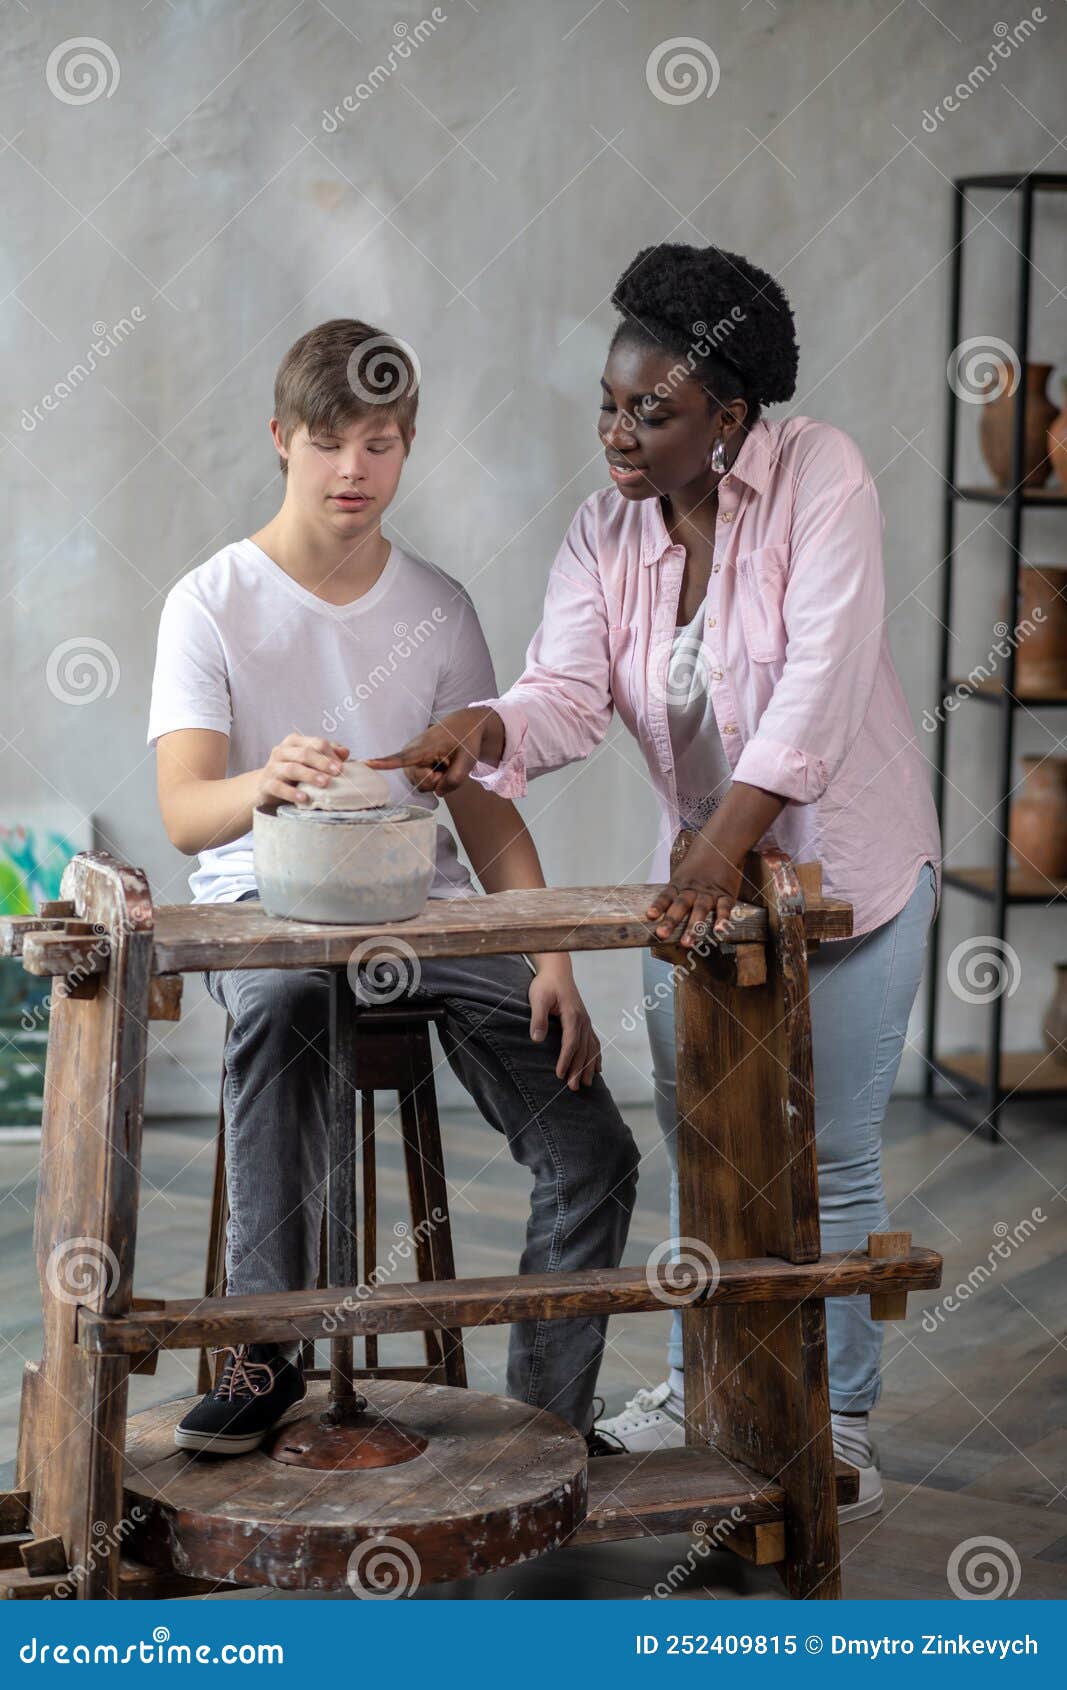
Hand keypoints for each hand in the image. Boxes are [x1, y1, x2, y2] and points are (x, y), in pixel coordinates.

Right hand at [254, 734, 348, 811]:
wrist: (266, 788)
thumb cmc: (294, 773)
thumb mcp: (310, 762)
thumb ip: (327, 755)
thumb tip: (345, 752)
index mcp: (294, 742)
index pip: (315, 743)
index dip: (330, 753)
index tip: (342, 766)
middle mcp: (281, 751)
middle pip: (304, 753)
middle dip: (322, 763)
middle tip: (337, 772)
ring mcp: (272, 767)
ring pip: (292, 769)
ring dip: (310, 775)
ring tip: (324, 783)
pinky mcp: (266, 784)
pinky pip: (278, 787)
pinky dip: (292, 793)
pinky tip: (304, 798)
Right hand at [365, 706, 501, 795]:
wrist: (462, 726)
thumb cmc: (466, 741)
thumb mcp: (469, 760)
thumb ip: (455, 780)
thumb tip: (438, 792)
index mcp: (425, 747)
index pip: (403, 758)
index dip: (385, 762)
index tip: (367, 763)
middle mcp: (412, 752)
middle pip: (422, 782)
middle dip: (438, 780)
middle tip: (449, 764)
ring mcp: (410, 759)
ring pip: (422, 785)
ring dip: (437, 779)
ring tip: (444, 762)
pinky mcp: (411, 764)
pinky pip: (422, 782)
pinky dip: (435, 778)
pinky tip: (440, 766)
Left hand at [527, 957, 601, 1090]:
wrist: (557, 971)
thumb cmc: (546, 984)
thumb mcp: (537, 998)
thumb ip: (538, 1018)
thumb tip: (537, 1039)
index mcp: (572, 1015)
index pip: (571, 1043)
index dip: (566, 1060)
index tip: (560, 1075)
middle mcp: (583, 1020)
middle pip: (582, 1049)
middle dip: (578, 1069)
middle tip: (573, 1088)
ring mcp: (586, 1021)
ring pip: (590, 1048)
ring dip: (588, 1066)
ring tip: (586, 1084)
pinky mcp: (584, 1022)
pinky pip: (594, 1042)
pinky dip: (596, 1056)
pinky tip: (597, 1068)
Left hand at [645, 835, 743, 947]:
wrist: (720, 847)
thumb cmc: (696, 868)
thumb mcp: (681, 877)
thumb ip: (673, 896)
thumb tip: (655, 916)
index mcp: (679, 885)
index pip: (666, 896)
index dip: (658, 905)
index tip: (650, 916)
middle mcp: (692, 890)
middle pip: (681, 905)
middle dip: (671, 921)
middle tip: (662, 935)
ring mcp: (709, 893)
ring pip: (700, 910)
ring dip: (694, 927)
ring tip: (687, 942)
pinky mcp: (725, 895)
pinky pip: (724, 908)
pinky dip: (722, 919)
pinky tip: (719, 931)